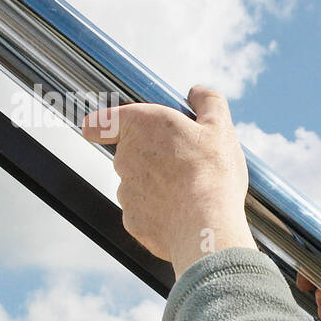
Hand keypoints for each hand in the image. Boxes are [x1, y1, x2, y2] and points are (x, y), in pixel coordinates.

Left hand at [82, 86, 255, 276]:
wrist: (207, 227)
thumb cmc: (212, 173)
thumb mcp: (220, 126)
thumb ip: (207, 102)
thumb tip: (197, 93)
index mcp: (142, 126)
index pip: (100, 121)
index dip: (102, 125)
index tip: (106, 130)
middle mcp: (125, 157)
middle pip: (130, 153)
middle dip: (154, 156)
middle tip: (188, 163)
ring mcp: (126, 192)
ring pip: (139, 184)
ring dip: (160, 185)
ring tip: (193, 192)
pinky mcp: (132, 220)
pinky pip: (145, 212)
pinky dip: (162, 212)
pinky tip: (186, 213)